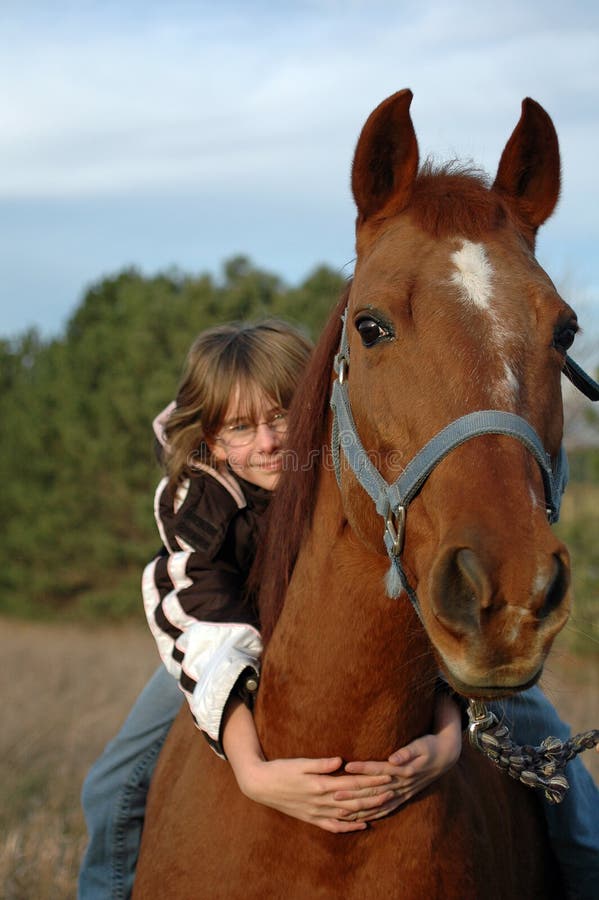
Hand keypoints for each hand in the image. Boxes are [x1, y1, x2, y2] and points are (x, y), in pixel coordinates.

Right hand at [236, 755, 396, 833]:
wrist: (260, 785)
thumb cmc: (280, 769)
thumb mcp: (300, 763)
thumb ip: (321, 764)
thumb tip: (340, 760)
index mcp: (320, 785)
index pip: (352, 784)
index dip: (371, 780)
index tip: (387, 775)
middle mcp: (321, 802)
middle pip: (355, 801)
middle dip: (376, 795)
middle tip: (394, 789)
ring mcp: (317, 813)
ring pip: (348, 815)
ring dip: (368, 810)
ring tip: (386, 804)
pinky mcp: (312, 818)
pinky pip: (334, 826)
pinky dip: (350, 827)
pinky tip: (363, 824)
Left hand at [340, 694, 462, 821]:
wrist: (444, 757)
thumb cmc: (429, 747)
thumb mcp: (421, 745)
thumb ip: (407, 752)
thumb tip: (394, 759)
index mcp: (403, 770)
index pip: (378, 770)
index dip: (363, 769)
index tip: (347, 768)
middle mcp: (400, 784)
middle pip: (374, 790)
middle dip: (354, 793)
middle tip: (334, 794)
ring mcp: (402, 793)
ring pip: (377, 804)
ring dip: (359, 808)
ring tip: (339, 811)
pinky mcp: (403, 797)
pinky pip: (385, 810)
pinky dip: (372, 815)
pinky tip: (359, 821)